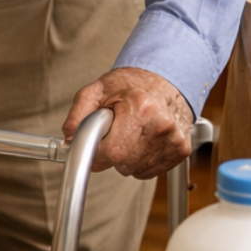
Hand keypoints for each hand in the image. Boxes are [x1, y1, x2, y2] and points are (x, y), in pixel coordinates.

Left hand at [63, 67, 193, 179]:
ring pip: (135, 170)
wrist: (164, 78)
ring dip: (127, 158)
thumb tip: (69, 141)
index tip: (94, 148)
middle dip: (112, 154)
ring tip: (131, 133)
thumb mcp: (97, 90)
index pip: (113, 152)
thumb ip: (78, 115)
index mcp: (140, 108)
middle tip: (114, 134)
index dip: (98, 155)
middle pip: (123, 164)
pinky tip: (143, 141)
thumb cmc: (131, 85)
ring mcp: (174, 139)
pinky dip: (141, 161)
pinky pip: (149, 171)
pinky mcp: (181, 150)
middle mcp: (161, 125)